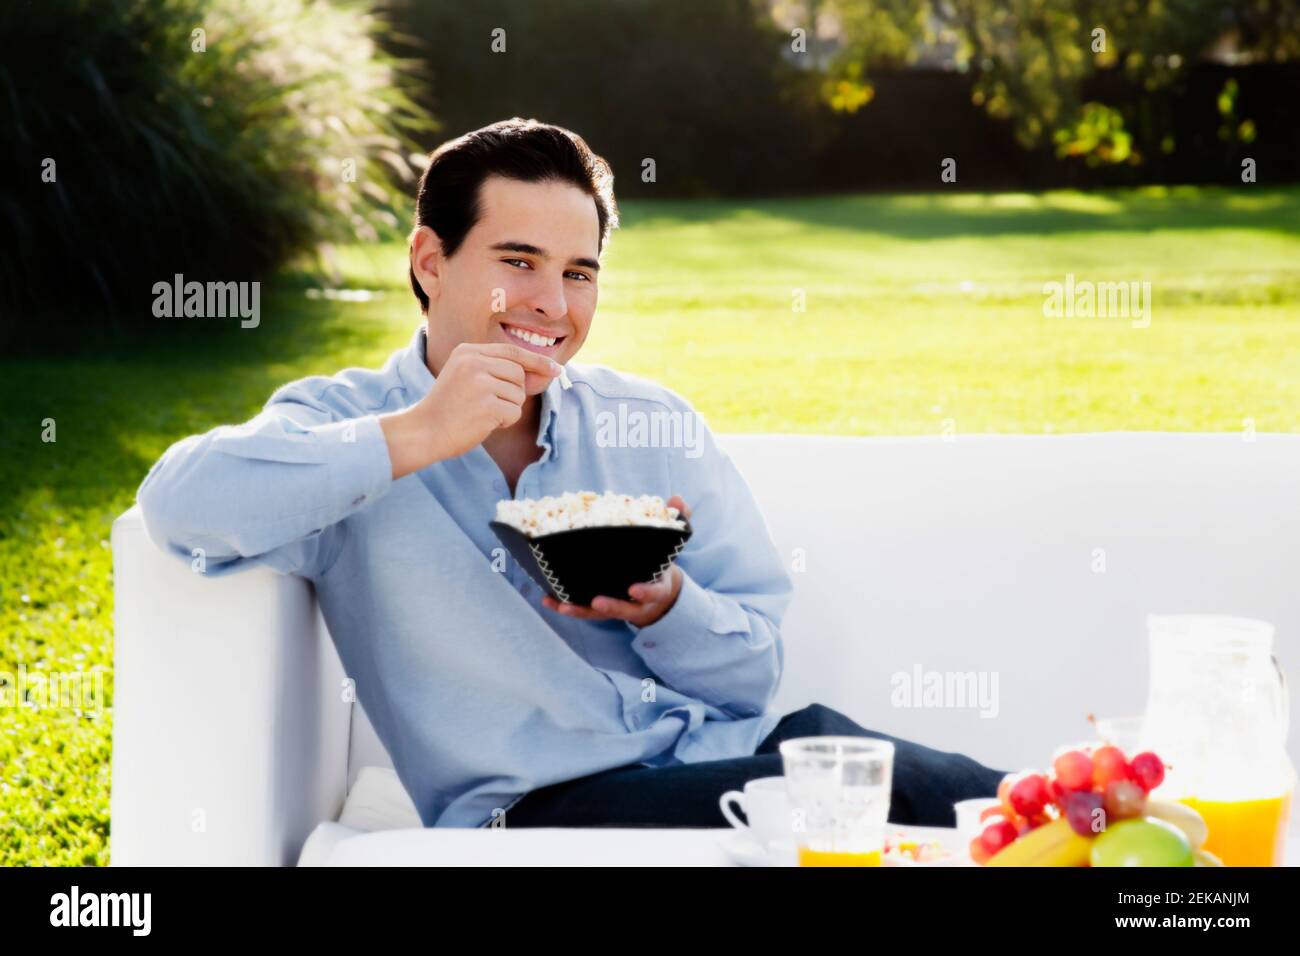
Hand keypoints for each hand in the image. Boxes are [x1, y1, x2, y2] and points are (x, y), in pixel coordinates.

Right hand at [380, 342, 560, 478]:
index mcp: (468, 351)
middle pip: (519, 374)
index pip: (512, 351)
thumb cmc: (448, 408)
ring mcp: (481, 382)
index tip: (556, 368)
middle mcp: (474, 362)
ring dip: (508, 409)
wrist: (424, 431)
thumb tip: (544, 371)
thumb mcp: (467, 377)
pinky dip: (504, 422)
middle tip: (492, 406)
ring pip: (518, 395)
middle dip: (515, 393)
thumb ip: (497, 370)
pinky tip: (484, 423)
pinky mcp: (487, 405)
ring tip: (482, 414)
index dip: (537, 360)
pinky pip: (514, 412)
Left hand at [542, 496, 691, 626]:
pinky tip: (548, 600)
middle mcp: (637, 603)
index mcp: (656, 588)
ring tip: (562, 605)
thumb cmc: (660, 563)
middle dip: (611, 607)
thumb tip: (678, 499)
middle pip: (624, 610)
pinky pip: (583, 610)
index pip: (653, 593)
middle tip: (597, 602)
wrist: (658, 594)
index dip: (645, 592)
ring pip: (599, 614)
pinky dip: (566, 607)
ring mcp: (618, 607)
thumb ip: (677, 522)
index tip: (634, 589)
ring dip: (580, 610)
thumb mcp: (671, 545)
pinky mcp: (600, 608)